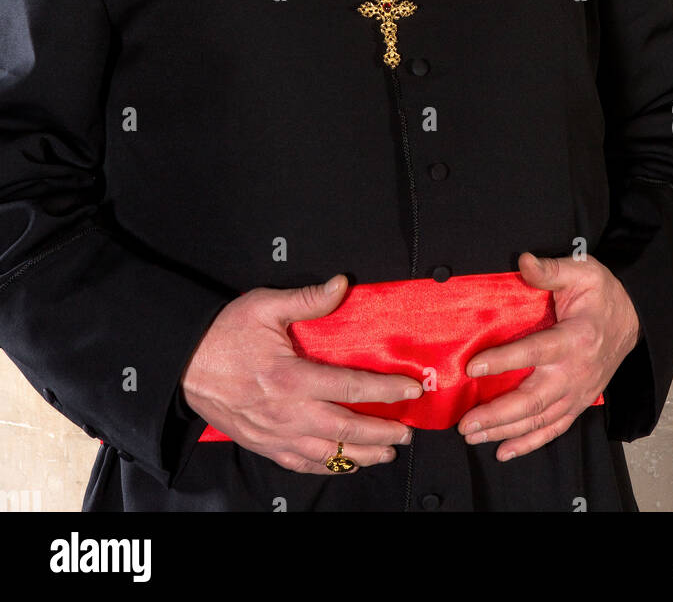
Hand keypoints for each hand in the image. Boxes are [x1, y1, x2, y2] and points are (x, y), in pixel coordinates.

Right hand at [179, 276, 422, 474]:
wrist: (183, 364)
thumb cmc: (223, 333)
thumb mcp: (265, 306)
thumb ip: (307, 298)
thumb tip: (341, 284)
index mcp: (291, 378)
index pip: (350, 388)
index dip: (385, 391)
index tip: (410, 390)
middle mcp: (287, 412)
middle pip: (346, 430)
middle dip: (382, 433)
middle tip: (407, 431)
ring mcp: (274, 433)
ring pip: (328, 453)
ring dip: (361, 455)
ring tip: (386, 452)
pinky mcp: (262, 444)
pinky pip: (300, 463)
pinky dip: (327, 467)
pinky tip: (343, 463)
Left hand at [456, 251, 640, 461]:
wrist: (634, 321)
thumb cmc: (603, 295)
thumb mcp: (582, 272)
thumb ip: (551, 269)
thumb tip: (523, 260)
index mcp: (575, 338)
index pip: (535, 352)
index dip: (504, 361)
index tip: (473, 367)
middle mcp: (576, 372)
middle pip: (534, 399)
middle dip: (497, 414)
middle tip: (466, 422)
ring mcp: (578, 392)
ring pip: (540, 419)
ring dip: (505, 431)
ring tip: (473, 435)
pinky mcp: (578, 403)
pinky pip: (553, 428)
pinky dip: (529, 443)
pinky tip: (504, 451)